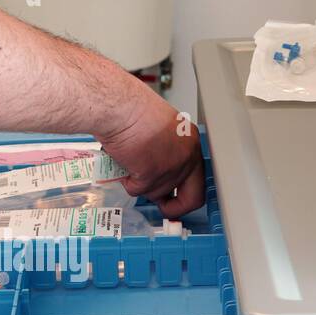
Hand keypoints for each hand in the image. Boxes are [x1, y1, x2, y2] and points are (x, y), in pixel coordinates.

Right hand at [97, 95, 204, 218]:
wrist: (117, 107)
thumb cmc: (130, 111)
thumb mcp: (159, 132)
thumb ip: (166, 153)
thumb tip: (158, 174)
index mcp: (190, 142)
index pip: (198, 180)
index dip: (186, 195)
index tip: (176, 200)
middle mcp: (186, 155)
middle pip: (189, 197)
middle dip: (174, 207)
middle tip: (163, 207)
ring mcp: (171, 166)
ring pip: (156, 193)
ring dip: (140, 185)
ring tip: (129, 165)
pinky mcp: (152, 173)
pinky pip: (138, 190)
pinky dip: (127, 182)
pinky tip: (123, 165)